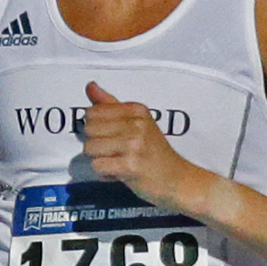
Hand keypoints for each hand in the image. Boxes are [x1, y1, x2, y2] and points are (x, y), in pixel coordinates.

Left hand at [81, 82, 199, 209]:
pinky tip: (119, 173)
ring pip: (90, 148)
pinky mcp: (131, 166)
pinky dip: (104, 174)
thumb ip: (110, 104)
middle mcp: (136, 124)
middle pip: (88, 129)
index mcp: (136, 110)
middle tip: (114, 152)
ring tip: (117, 162)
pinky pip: (98, 166)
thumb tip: (90, 86)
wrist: (177, 180)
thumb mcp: (137, 122)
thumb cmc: (154, 152)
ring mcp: (134, 145)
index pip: (93, 112)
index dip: (95, 127)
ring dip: (99, 159)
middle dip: (95, 144)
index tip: (111, 136)